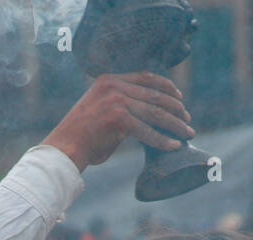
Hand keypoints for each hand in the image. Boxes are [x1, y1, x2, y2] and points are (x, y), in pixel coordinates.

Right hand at [42, 72, 194, 171]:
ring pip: (155, 113)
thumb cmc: (82, 136)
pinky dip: (163, 140)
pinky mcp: (119, 119)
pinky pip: (147, 131)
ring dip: (175, 124)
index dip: (167, 86)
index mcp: (108, 80)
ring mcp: (116, 101)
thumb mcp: (99, 108)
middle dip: (176, 108)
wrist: (64, 149)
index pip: (146, 77)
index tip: (180, 97)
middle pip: (155, 95)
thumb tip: (146, 114)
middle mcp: (113, 86)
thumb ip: (120, 105)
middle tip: (187, 119)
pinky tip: (174, 146)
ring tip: (188, 133)